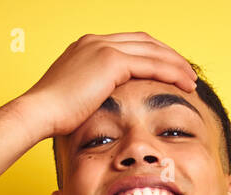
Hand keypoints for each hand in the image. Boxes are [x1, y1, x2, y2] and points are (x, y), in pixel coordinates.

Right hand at [18, 32, 198, 139]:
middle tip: (186, 72)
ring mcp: (103, 47)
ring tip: (191, 79)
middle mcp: (96, 41)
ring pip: (152, 50)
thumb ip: (93, 94)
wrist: (38, 113)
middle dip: (168, 56)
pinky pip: (150, 63)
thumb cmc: (52, 117)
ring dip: (175, 64)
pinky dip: (170, 72)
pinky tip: (183, 83)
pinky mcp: (110, 61)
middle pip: (144, 41)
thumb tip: (104, 109)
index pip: (129, 44)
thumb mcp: (75, 99)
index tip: (167, 71)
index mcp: (87, 47)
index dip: (152, 56)